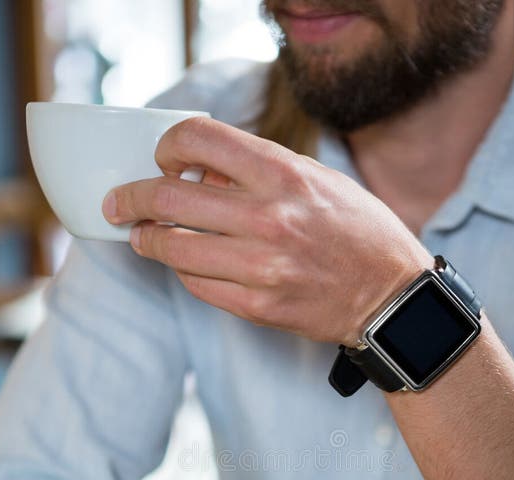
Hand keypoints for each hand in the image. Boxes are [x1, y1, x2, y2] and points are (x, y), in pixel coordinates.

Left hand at [102, 116, 432, 345]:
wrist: (392, 297)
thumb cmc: (358, 232)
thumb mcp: (317, 181)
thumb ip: (259, 172)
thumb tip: (202, 176)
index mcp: (283, 175)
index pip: (198, 140)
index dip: (168, 146)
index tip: (162, 159)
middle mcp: (268, 218)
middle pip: (169, 198)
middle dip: (132, 198)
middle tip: (121, 203)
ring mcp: (260, 267)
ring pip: (173, 248)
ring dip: (148, 239)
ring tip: (142, 236)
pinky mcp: (258, 306)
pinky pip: (197, 284)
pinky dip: (183, 271)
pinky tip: (185, 263)